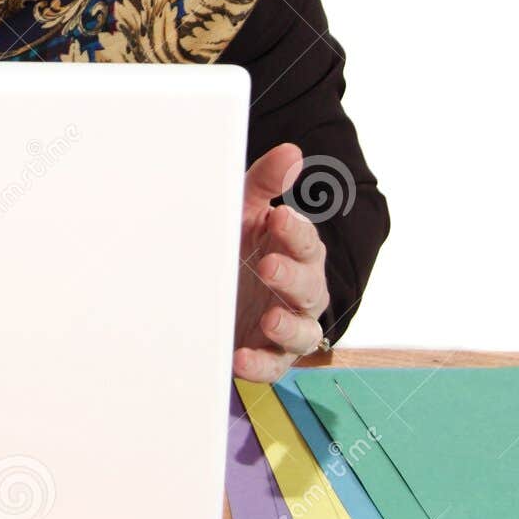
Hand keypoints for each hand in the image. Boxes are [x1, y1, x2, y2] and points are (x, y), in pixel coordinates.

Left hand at [232, 142, 331, 383]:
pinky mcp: (268, 354)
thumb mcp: (243, 209)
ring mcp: (286, 325)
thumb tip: (291, 153)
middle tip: (268, 264)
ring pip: (302, 331)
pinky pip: (273, 366)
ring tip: (269, 321)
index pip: (306, 242)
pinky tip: (240, 359)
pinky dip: (260, 365)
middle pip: (309, 286)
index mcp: (295, 251)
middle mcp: (300, 290)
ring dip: (287, 327)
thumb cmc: (235, 244)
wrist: (209, 287)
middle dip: (292, 275)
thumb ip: (265, 182)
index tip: (279, 218)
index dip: (296, 232)